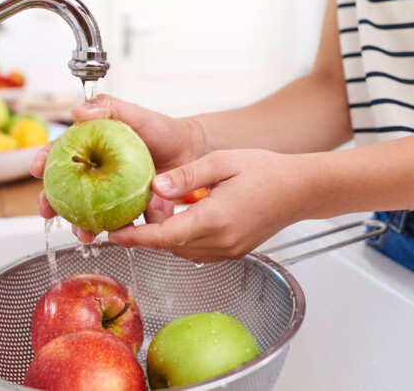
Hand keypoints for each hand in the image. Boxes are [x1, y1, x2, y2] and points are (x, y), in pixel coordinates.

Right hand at [31, 94, 203, 239]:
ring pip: (88, 211)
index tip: (36, 169)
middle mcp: (97, 172)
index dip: (44, 160)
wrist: (191, 151)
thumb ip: (109, 107)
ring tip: (82, 233)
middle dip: (52, 203)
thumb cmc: (162, 130)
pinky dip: (117, 232)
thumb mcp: (136, 115)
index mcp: (92, 147)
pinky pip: (119, 222)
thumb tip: (78, 111)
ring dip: (80, 225)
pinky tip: (115, 236)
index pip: (61, 153)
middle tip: (46, 212)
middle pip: (67, 188)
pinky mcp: (129, 209)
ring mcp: (111, 193)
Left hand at [107, 149, 317, 261]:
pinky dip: (182, 237)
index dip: (135, 237)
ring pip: (181, 250)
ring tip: (160, 207)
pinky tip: (183, 215)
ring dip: (165, 234)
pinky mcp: (232, 252)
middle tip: (140, 205)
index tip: (112, 234)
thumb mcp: (221, 162)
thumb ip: (186, 175)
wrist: (301, 189)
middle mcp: (220, 242)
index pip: (164, 236)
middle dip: (148, 229)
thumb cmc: (266, 171)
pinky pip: (196, 250)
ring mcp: (227, 251)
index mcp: (215, 219)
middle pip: (169, 245)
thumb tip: (156, 185)